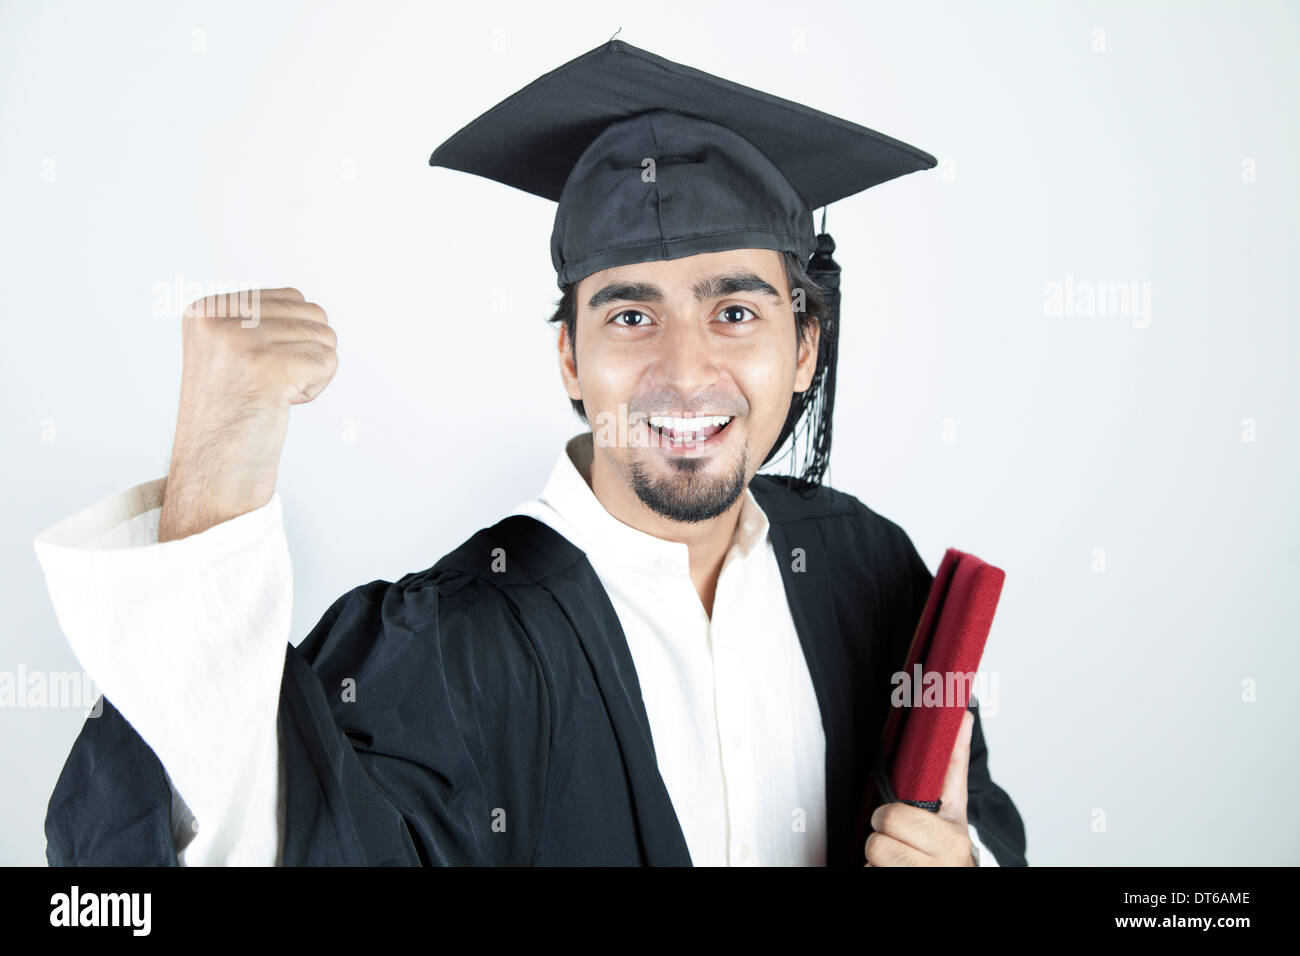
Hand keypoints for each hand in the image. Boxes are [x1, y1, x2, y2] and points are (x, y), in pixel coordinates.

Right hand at [159, 287, 337, 540]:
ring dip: (310, 373)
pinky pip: (327, 362)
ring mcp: (241, 341)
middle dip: (305, 355)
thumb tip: (313, 310)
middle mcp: (219, 318)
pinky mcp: (267, 366)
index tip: (257, 371)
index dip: (292, 340)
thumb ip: (260, 323)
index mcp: (207, 309)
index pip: (292, 298)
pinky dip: (315, 388)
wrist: (212, 470)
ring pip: (325, 338)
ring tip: (271, 396)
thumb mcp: (229, 354)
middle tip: (268, 387)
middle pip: (313, 314)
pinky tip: (282, 404)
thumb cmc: (230, 418)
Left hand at [865, 709, 975, 866]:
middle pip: (879, 837)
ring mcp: (924, 876)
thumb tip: (964, 718)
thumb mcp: (954, 808)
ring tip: (898, 854)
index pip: (898, 816)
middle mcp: (942, 863)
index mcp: (952, 836)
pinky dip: (875, 871)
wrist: (956, 878)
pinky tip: (893, 869)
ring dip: (878, 856)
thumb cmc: (949, 846)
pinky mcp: (902, 887)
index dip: (889, 815)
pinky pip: (869, 872)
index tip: (893, 817)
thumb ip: (954, 764)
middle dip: (882, 832)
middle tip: (895, 834)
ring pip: (873, 855)